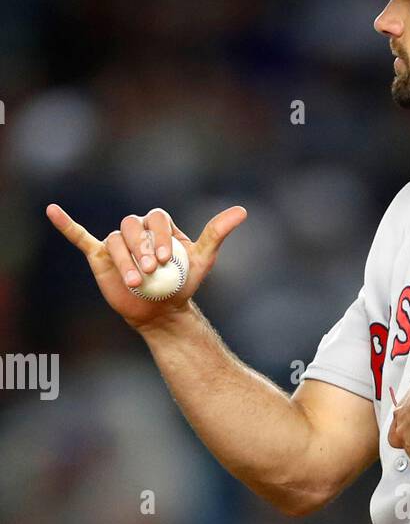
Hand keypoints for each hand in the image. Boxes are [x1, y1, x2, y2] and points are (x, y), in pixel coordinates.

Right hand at [45, 202, 246, 331]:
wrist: (163, 312)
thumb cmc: (182, 284)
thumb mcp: (202, 259)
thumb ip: (217, 233)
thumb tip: (242, 211)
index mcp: (158, 226)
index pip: (156, 219)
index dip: (159, 237)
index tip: (166, 261)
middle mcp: (136, 230)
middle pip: (133, 227)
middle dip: (142, 249)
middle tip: (153, 272)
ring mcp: (117, 242)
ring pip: (115, 241)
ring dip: (125, 261)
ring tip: (137, 283)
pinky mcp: (100, 256)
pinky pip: (80, 237)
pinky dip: (66, 225)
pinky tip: (52, 211)